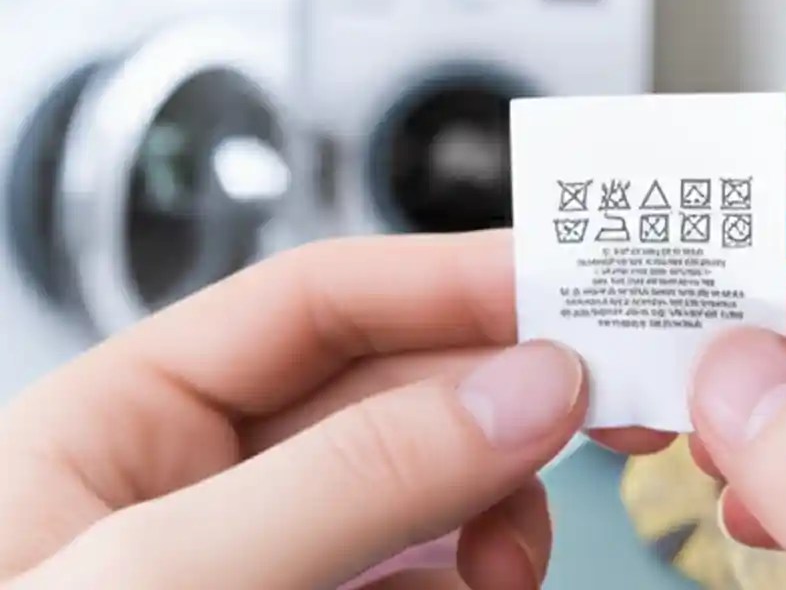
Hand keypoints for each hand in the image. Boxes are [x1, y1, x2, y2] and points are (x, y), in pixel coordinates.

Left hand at [0, 231, 592, 589]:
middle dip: (500, 393)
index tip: (568, 291)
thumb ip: (351, 480)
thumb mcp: (168, 585)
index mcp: (127, 422)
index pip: (315, 302)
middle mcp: (209, 482)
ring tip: (512, 561)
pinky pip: (432, 577)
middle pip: (394, 384)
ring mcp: (279, 564)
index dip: (447, 278)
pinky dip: (478, 581)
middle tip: (607, 404)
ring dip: (499, 503)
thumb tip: (525, 389)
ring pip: (430, 484)